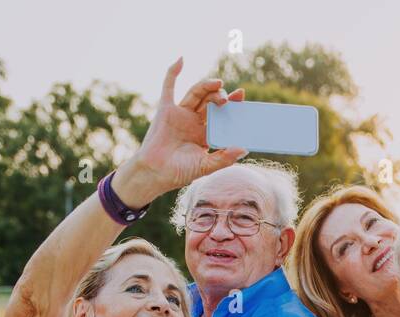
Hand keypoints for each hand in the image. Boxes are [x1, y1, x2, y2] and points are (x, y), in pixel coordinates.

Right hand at [125, 58, 246, 197]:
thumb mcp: (206, 166)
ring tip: (218, 84)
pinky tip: (181, 60)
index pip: (222, 115)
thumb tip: (244, 149)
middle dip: (221, 96)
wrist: (154, 173)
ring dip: (207, 86)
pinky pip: (168, 87)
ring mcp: (180, 113)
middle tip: (230, 98)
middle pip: (211, 102)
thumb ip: (224, 158)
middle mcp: (194, 121)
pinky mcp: (165, 109)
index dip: (233, 106)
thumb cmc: (179, 172)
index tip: (242, 98)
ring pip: (196, 93)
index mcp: (205, 133)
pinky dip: (173, 72)